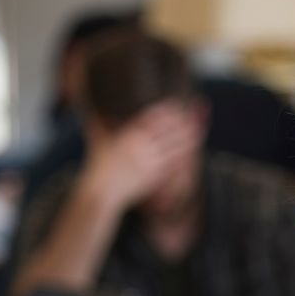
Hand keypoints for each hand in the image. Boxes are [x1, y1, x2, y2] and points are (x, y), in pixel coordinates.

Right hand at [81, 101, 202, 211]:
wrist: (102, 191)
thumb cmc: (98, 165)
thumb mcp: (98, 140)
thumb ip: (101, 123)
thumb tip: (96, 108)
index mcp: (128, 135)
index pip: (150, 118)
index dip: (164, 111)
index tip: (174, 104)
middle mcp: (140, 147)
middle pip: (166, 130)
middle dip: (180, 121)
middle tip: (192, 112)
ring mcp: (149, 162)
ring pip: (172, 147)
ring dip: (186, 137)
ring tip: (198, 129)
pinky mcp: (154, 176)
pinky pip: (172, 164)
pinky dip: (182, 156)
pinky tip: (191, 151)